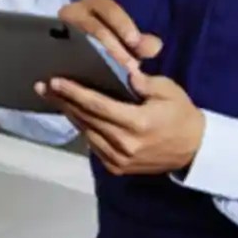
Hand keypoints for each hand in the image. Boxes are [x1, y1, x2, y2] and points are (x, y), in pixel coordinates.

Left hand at [37, 68, 204, 176]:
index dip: (74, 93)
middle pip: (87, 119)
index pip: (98, 105)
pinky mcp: (118, 168)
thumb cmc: (181, 114)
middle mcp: (125, 144)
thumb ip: (143, 81)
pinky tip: (74, 115)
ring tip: (54, 98)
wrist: (194, 149)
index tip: (55, 82)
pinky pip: (94, 146)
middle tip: (43, 86)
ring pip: (87, 133)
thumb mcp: (168, 90)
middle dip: (64, 101)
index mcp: (137, 123)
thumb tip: (124, 70)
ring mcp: (120, 159)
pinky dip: (84, 129)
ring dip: (70, 115)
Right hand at [58, 0, 162, 70]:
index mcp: (94, 4)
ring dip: (94, 61)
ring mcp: (57, 30)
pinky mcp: (51, 49)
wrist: (81, 59)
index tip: (135, 43)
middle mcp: (72, 12)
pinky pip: (61, 58)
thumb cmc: (111, 46)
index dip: (121, 23)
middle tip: (128, 68)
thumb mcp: (127, 42)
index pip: (106, 7)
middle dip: (111, 47)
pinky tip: (90, 86)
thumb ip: (141, 44)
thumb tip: (154, 46)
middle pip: (89, 25)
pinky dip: (76, 71)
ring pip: (73, 42)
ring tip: (113, 79)